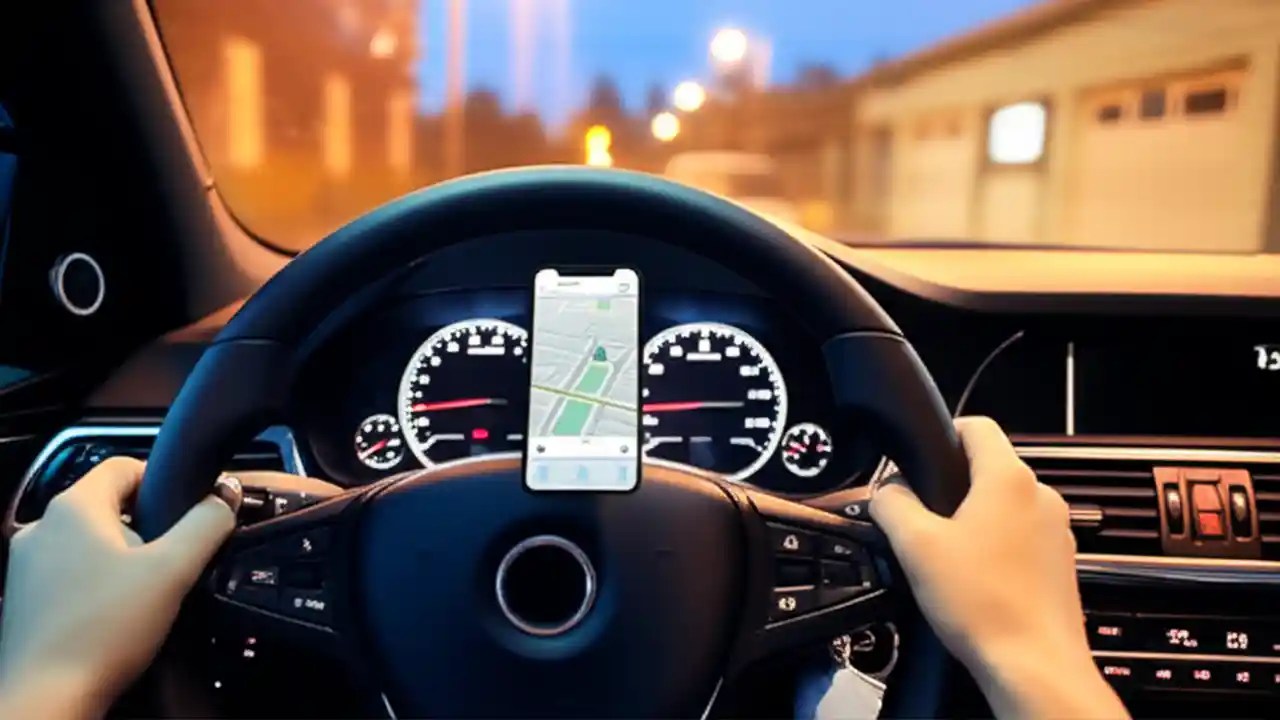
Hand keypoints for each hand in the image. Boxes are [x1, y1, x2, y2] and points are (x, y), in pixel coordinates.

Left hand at [0, 458, 238, 718]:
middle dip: (145, 527)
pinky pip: (69, 572)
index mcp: (74, 506)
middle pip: (108, 504)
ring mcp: (25, 563)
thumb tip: (225, 495)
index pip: (125, 465)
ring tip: (144, 593)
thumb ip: (207, 524)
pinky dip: (95, 584)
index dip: (164, 480)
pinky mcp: (23, 596)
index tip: (189, 512)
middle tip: (171, 562)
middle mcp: (42, 526)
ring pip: (88, 541)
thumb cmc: (105, 629)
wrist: (47, 697)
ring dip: (120, 558)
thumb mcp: (173, 570)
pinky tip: (114, 615)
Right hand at [871, 417, 1125, 718]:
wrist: (1033, 664)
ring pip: (1006, 506)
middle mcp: (1041, 497)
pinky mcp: (1061, 564)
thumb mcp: (915, 546)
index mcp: (1008, 479)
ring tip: (946, 556)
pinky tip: (974, 580)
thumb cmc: (982, 605)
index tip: (921, 457)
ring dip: (975, 519)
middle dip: (953, 486)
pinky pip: (1022, 538)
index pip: (977, 426)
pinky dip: (997, 548)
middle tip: (922, 518)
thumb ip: (892, 504)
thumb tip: (887, 491)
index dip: (943, 433)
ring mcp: (1057, 531)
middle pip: (989, 467)